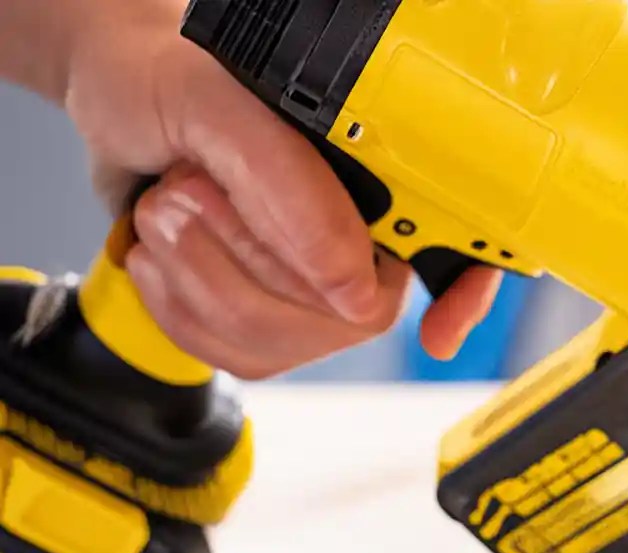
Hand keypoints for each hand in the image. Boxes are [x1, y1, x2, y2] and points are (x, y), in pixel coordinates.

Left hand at [61, 0, 499, 377]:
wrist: (118, 96)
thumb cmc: (169, 80)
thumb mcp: (222, 109)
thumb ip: (294, 189)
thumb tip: (353, 287)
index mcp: (379, 173)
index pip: (454, 252)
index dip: (465, 301)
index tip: (439, 336)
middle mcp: (357, 234)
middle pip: (348, 317)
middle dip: (246, 261)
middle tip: (192, 189)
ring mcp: (307, 283)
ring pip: (279, 343)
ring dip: (197, 278)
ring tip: (167, 209)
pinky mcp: (255, 314)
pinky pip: (232, 354)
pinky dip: (176, 309)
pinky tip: (163, 254)